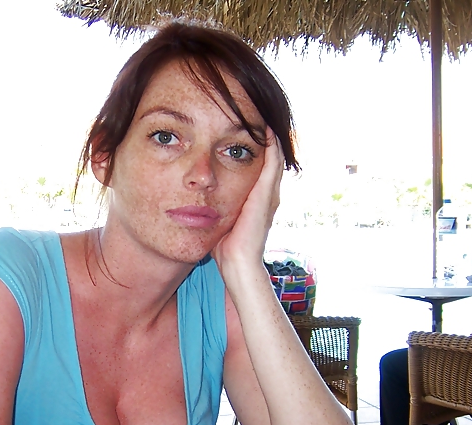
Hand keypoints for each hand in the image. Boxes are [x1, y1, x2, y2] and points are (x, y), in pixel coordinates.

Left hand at [212, 128, 283, 277]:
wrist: (236, 264)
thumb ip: (214, 205)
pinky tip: (265, 128)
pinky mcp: (266, 194)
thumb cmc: (223, 247)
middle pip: (270, 158)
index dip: (252, 148)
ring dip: (270, 137)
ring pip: (274, 156)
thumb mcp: (219, 219)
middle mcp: (268, 194)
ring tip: (263, 114)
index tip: (242, 129)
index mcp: (257, 199)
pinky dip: (271, 145)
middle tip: (258, 113)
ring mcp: (270, 194)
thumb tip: (197, 198)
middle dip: (264, 138)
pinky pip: (272, 163)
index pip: (259, 166)